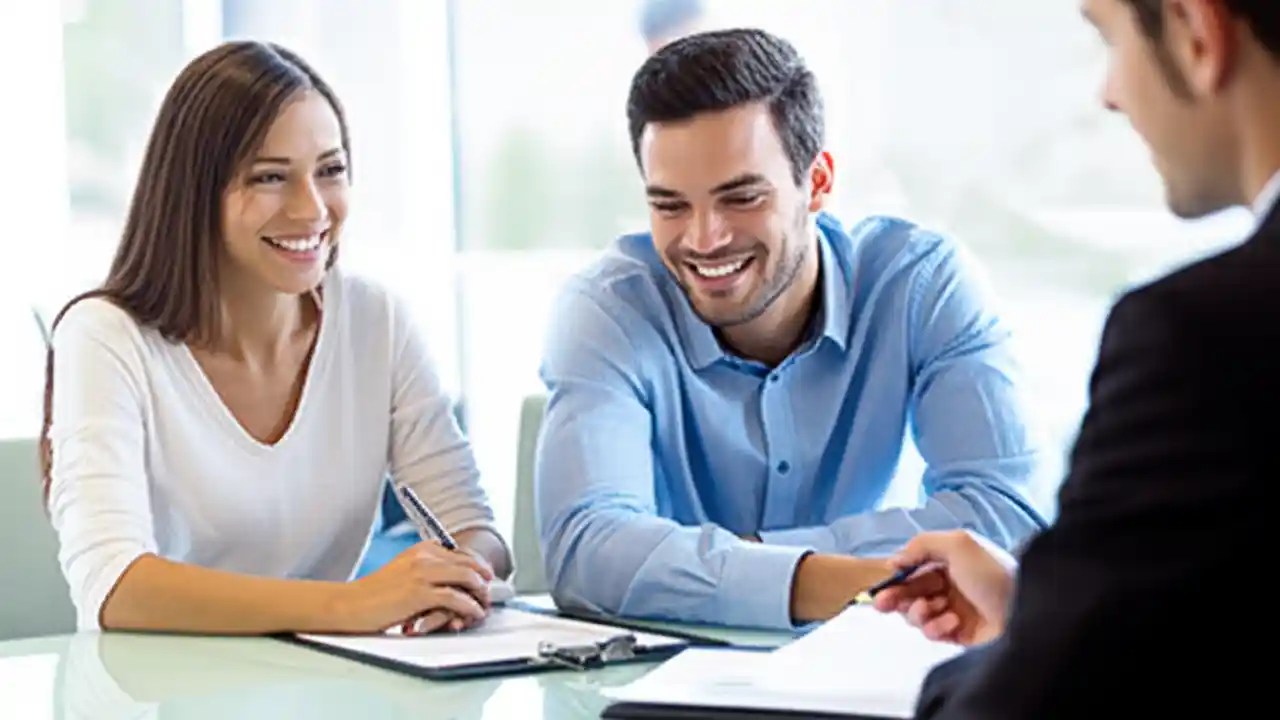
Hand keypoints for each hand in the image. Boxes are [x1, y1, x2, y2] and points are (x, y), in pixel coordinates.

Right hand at [332, 541, 494, 634]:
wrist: (349, 605)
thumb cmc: (375, 594)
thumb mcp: (404, 573)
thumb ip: (428, 572)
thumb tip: (453, 584)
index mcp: (421, 549)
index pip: (462, 554)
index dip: (477, 568)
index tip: (484, 580)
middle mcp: (424, 556)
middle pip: (469, 563)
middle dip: (483, 579)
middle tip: (487, 595)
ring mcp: (422, 573)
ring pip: (467, 577)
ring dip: (480, 594)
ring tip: (483, 607)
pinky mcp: (419, 593)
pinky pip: (456, 598)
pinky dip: (470, 607)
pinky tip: (473, 614)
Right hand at [871, 530, 1017, 646]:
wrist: (1024, 612)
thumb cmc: (994, 574)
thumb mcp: (958, 544)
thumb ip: (922, 544)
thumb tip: (895, 560)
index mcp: (952, 561)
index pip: (914, 567)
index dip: (897, 575)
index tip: (882, 582)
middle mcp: (952, 585)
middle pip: (910, 592)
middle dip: (895, 597)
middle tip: (881, 604)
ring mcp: (954, 610)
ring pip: (917, 613)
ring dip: (919, 612)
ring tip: (933, 610)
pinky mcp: (958, 635)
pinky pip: (933, 632)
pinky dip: (937, 627)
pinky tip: (953, 623)